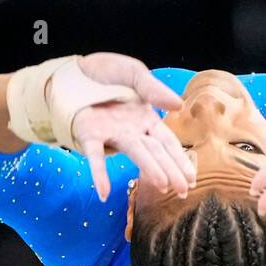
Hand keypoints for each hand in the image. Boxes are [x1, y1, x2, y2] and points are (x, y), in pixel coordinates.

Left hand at [71, 53, 195, 200]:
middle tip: (184, 191)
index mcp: (146, 119)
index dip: (180, 159)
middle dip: (171, 171)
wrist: (73, 71)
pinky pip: (95, 155)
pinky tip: (103, 193)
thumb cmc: (108, 74)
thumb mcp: (134, 73)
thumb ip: (154, 89)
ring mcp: (111, 134)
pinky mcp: (89, 134)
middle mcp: (131, 131)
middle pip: (156, 152)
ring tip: (163, 186)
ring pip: (136, 153)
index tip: (191, 178)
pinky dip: (99, 174)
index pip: (168, 143)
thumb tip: (179, 105)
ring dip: (150, 169)